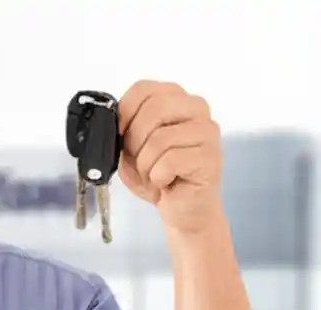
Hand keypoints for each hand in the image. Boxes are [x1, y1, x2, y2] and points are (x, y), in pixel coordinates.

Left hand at [117, 80, 224, 237]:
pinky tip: (166, 181)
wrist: (181, 209)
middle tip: (139, 160)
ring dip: (145, 165)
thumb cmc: (157, 175)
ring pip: (160, 138)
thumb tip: (110, 121)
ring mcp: (207, 131)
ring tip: (154, 174)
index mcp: (175, 100)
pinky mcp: (210, 156)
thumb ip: (123, 129)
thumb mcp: (129, 149)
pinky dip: (157, 177)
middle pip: (154, 108)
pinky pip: (170, 161)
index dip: (124, 112)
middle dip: (135, 140)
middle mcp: (196, 109)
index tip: (120, 134)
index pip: (144, 88)